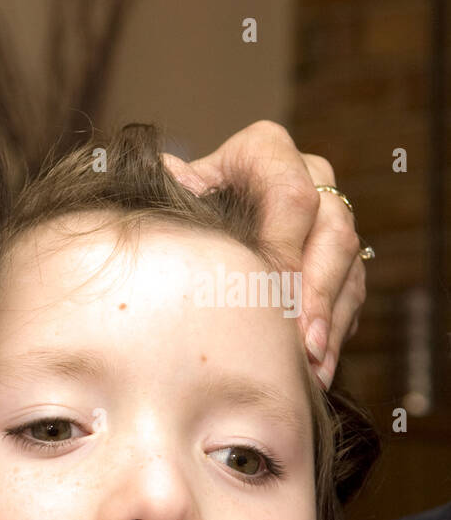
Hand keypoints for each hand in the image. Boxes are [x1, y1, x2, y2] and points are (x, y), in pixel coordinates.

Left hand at [162, 120, 364, 388]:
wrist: (192, 220)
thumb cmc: (174, 208)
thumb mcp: (169, 194)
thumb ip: (171, 188)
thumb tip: (171, 180)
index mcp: (266, 151)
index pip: (290, 196)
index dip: (284, 249)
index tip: (270, 294)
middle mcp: (310, 175)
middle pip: (332, 232)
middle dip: (316, 292)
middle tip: (301, 341)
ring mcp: (332, 214)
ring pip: (349, 265)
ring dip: (329, 319)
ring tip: (310, 364)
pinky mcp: (340, 255)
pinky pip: (351, 292)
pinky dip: (334, 330)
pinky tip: (317, 367)